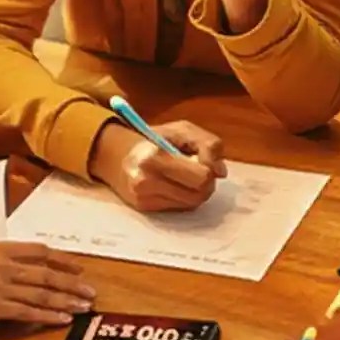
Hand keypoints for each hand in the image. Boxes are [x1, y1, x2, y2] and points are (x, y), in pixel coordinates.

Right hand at [0, 242, 96, 327]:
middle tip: (90, 290)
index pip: (39, 251)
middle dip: (73, 283)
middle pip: (47, 273)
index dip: (62, 260)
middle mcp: (4, 265)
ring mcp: (1, 287)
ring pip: (43, 293)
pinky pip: (30, 311)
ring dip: (67, 300)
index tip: (76, 267)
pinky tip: (63, 319)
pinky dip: (49, 315)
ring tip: (84, 305)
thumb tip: (13, 265)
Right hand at [90, 122, 227, 211]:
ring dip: (197, 191)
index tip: (201, 157)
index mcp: (155, 157)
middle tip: (198, 169)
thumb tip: (221, 173)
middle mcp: (147, 181)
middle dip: (206, 181)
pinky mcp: (145, 208)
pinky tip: (175, 184)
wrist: (117, 156)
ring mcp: (145, 198)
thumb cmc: (154, 139)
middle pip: (200, 194)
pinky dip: (184, 197)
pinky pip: (181, 208)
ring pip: (193, 203)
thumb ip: (208, 144)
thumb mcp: (182, 130)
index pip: (202, 176)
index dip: (209, 167)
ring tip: (186, 176)